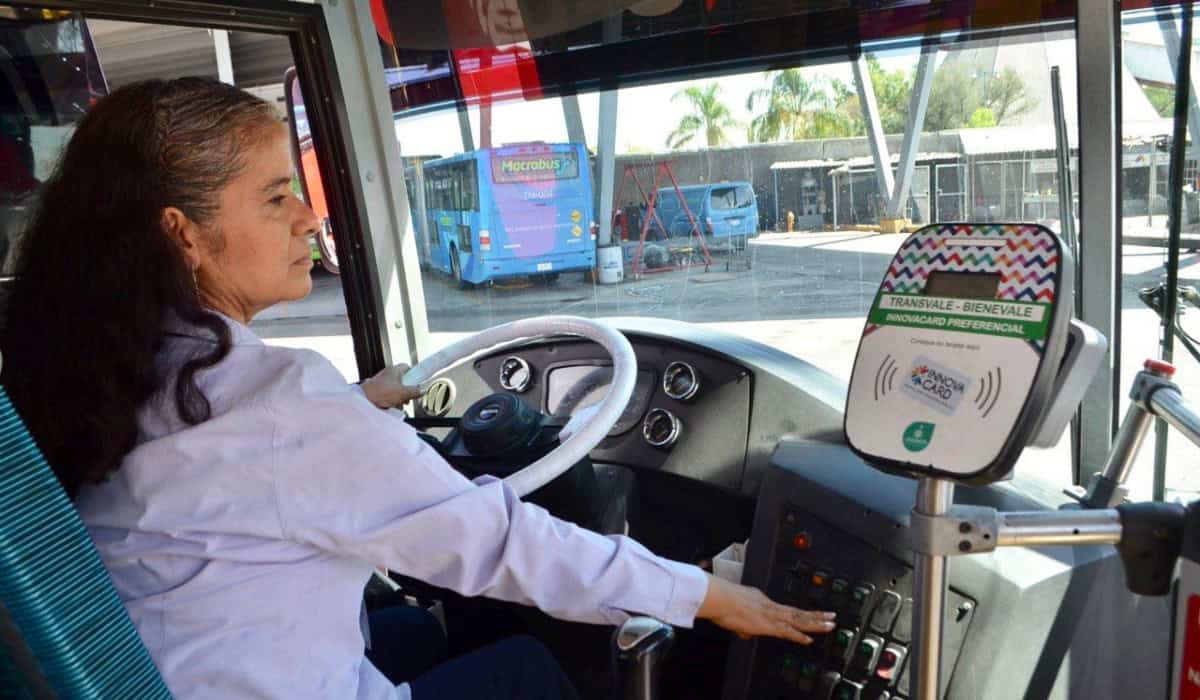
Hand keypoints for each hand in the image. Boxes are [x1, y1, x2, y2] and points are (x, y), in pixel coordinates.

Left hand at [360, 363, 423, 408]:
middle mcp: (387, 373)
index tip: (417, 381)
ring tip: (400, 402)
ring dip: (399, 395)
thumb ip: (414, 392)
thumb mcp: (403, 393)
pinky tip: (391, 405)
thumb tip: (422, 390)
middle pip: (402, 379)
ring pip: (394, 387)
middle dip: (406, 388)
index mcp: (394, 370)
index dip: (413, 374)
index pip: (407, 367)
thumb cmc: (380, 393)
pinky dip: (391, 398)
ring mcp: (380, 381)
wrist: (364, 400)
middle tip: (409, 396)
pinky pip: (387, 393)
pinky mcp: (376, 389)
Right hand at [696, 574, 834, 643]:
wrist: (719, 598)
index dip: (795, 615)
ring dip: (815, 623)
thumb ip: (743, 625)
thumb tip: (746, 633)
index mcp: (761, 600)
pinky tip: (809, 640)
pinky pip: (788, 631)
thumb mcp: (732, 613)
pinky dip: (799, 636)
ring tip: (830, 625)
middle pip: (797, 611)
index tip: (806, 616)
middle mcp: (769, 606)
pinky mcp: (768, 624)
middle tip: (831, 616)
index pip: (782, 610)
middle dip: (815, 615)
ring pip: (798, 619)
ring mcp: (771, 614)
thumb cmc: (721, 602)